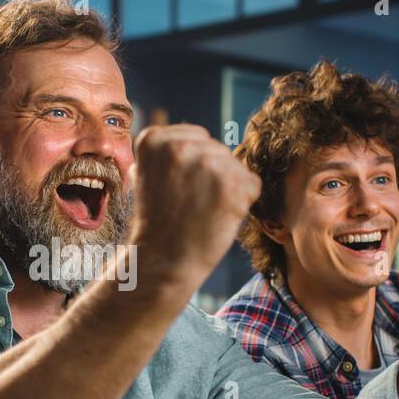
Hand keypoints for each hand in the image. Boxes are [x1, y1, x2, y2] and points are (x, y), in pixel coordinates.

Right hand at [128, 124, 260, 286]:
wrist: (163, 261)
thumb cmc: (157, 222)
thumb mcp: (146, 176)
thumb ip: (167, 153)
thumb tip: (195, 139)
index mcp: (155, 139)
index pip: (197, 138)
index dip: (192, 167)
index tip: (175, 190)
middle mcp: (180, 146)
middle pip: (218, 151)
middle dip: (211, 177)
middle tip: (190, 204)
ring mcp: (208, 163)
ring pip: (236, 167)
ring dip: (228, 190)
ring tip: (202, 212)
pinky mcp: (232, 184)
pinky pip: (252, 185)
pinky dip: (242, 203)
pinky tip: (218, 217)